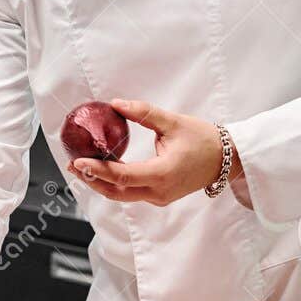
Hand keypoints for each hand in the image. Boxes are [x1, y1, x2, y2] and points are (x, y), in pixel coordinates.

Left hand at [68, 99, 233, 205]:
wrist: (227, 159)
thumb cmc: (203, 139)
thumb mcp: (173, 122)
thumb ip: (143, 113)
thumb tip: (115, 103)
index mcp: (162, 174)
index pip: (122, 176)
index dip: (98, 170)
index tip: (79, 161)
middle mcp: (159, 191)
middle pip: (116, 192)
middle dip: (91, 180)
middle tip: (73, 165)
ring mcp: (159, 197)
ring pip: (122, 196)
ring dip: (101, 183)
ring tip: (82, 168)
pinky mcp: (160, 196)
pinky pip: (132, 193)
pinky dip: (114, 184)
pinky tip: (103, 171)